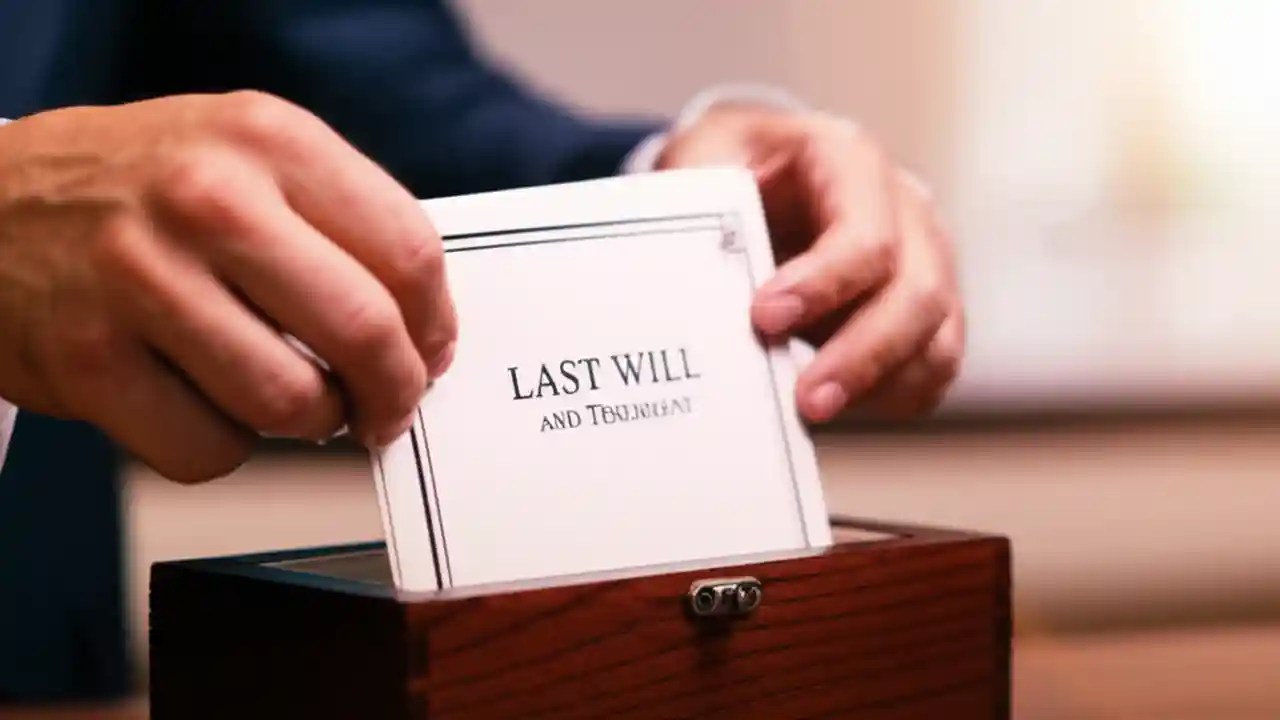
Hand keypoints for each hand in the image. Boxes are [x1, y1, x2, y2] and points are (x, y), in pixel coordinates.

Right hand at [0, 92, 456, 481]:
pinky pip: (210, 450)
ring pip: (292, 404)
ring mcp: (139, 280)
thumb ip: (343, 222)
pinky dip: (227, 446)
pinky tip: (212, 404)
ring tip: (297, 400)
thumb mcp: (249, 154)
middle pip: (363, 332)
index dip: (435, 325)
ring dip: (312, 422)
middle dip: (394, 392)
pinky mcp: (87, 360)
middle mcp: (206, 200)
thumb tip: (424, 331)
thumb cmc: (143, 187)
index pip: (408, 252)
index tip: (429, 354)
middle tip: (387, 407)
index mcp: (268, 139)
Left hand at [657, 103, 963, 421]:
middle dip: (864, 354)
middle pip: (918, 292)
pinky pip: (930, 368)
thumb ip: (699, 197)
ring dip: (880, 386)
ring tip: (814, 415)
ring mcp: (925, 261)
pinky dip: (890, 397)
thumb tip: (681, 260)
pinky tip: (837, 407)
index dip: (824, 283)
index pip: (865, 231)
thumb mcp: (707, 155)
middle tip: (807, 400)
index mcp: (851, 162)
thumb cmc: (737, 165)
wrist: (761, 173)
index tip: (765, 319)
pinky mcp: (922, 311)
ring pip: (936, 338)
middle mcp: (906, 210)